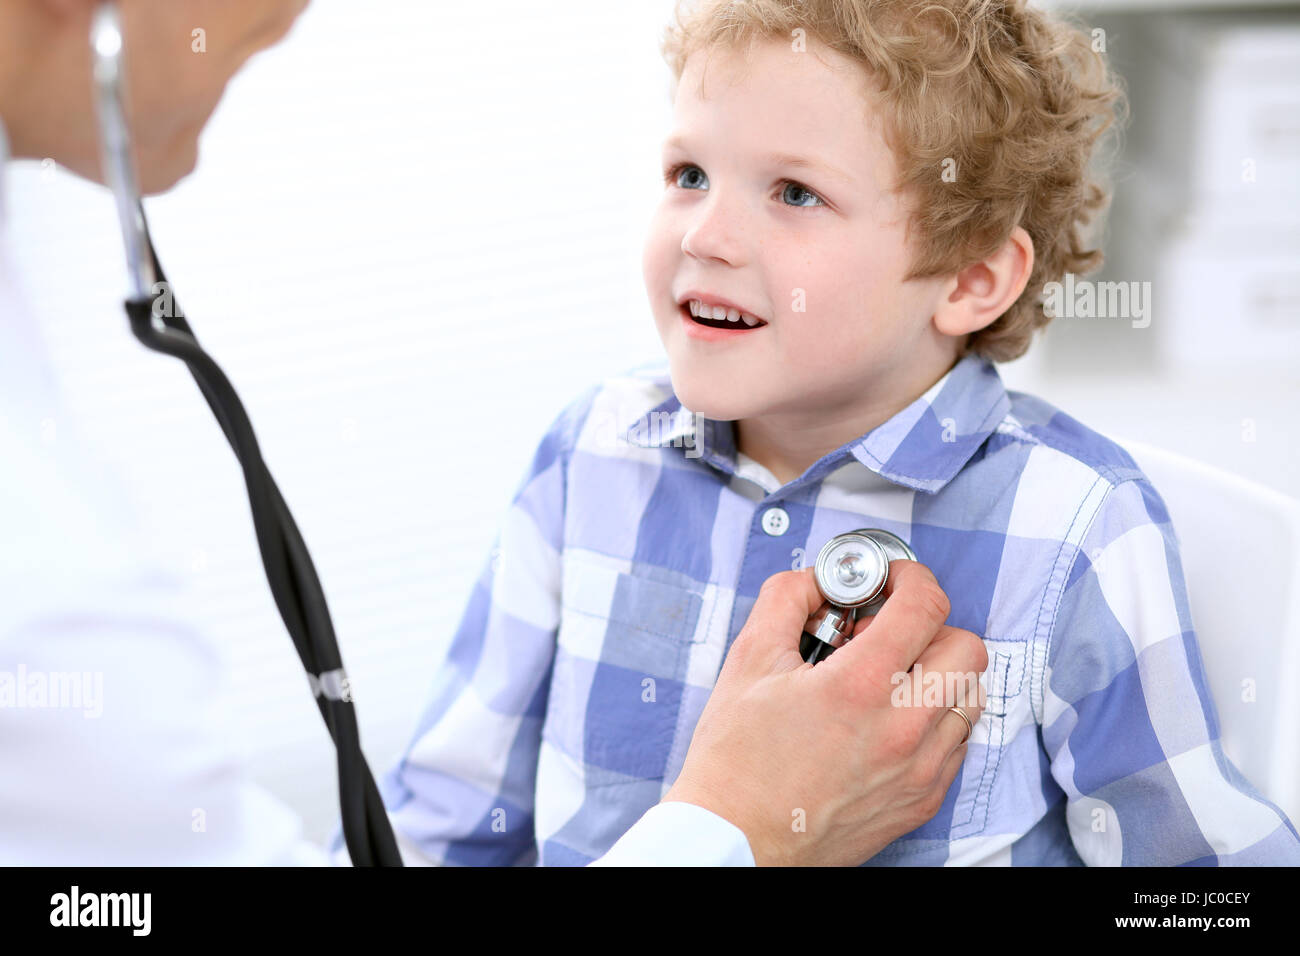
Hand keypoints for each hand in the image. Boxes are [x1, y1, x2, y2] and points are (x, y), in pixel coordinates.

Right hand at [662, 561, 987, 865]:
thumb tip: (818, 580)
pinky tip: (889, 718)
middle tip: (886, 632)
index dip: (911, 577)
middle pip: (966, 647)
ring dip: (938, 671)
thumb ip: (787, 600)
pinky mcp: (923, 799)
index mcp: (860, 687)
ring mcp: (920, 770)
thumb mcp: (748, 660)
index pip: (924, 607)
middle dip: (929, 625)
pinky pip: (958, 741)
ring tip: (888, 677)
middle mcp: (903, 730)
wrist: (736, 840)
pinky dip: (935, 717)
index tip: (892, 580)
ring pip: (971, 695)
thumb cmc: (736, 761)